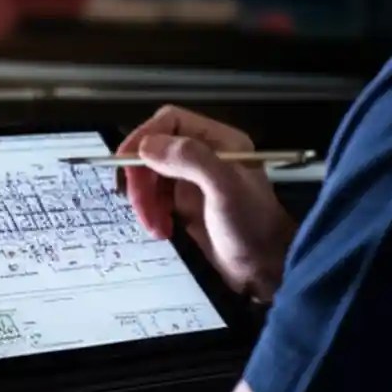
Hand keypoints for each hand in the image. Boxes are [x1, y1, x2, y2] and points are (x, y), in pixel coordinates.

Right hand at [118, 106, 297, 301]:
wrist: (265, 269)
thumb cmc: (251, 226)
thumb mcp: (225, 189)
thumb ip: (191, 160)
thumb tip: (147, 146)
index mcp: (218, 141)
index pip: (170, 122)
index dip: (144, 137)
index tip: (126, 162)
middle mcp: (205, 154)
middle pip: (154, 151)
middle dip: (142, 179)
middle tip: (140, 206)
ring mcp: (194, 179)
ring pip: (150, 176)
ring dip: (145, 201)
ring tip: (155, 226)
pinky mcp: (187, 203)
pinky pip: (155, 198)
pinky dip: (151, 213)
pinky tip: (162, 229)